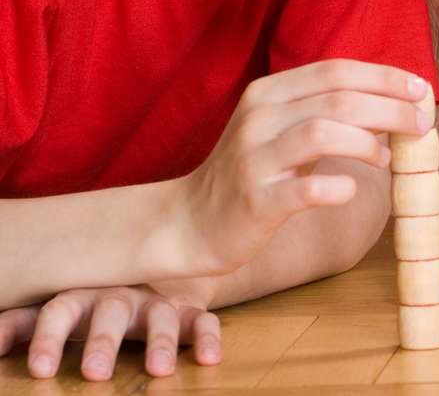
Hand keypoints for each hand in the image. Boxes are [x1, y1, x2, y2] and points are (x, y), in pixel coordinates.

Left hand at [0, 279, 219, 379]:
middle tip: (94, 373)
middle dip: (103, 342)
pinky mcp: (190, 310)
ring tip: (158, 370)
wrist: (153, 273)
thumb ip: (21, 325)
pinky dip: (208, 337)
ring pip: (160, 316)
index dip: (50, 339)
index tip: (41, 369)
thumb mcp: (57, 311)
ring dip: (160, 341)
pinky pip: (204, 320)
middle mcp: (119, 296)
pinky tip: (209, 358)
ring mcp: (157, 302)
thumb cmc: (91, 305)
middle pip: (110, 311)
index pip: (60, 310)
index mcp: (81, 296)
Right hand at [178, 59, 431, 275]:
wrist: (188, 223)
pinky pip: (306, 189)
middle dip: (390, 107)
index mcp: (268, 93)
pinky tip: (351, 190)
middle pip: (338, 99)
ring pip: (322, 133)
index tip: (421, 89)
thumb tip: (394, 104)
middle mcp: (258, 118)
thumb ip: (327, 110)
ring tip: (386, 157)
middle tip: (421, 124)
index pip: (336, 70)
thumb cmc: (253, 172)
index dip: (384, 77)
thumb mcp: (282, 128)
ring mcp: (254, 159)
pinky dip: (338, 188)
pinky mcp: (255, 201)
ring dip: (367, 143)